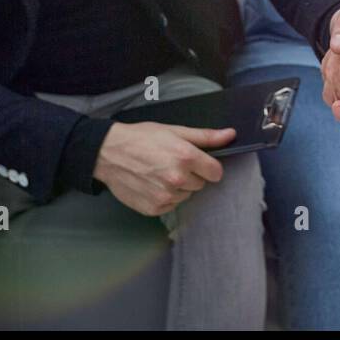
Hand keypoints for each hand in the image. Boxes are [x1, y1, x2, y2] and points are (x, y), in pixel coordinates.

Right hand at [92, 121, 233, 216]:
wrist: (108, 153)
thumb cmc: (142, 138)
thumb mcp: (175, 131)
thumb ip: (206, 136)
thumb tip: (231, 135)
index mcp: (186, 157)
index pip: (216, 172)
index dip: (209, 167)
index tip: (199, 163)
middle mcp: (177, 178)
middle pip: (200, 184)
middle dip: (191, 175)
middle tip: (172, 163)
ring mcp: (165, 196)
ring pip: (186, 195)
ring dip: (178, 187)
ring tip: (159, 172)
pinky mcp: (154, 208)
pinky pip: (171, 205)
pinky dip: (165, 197)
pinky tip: (152, 184)